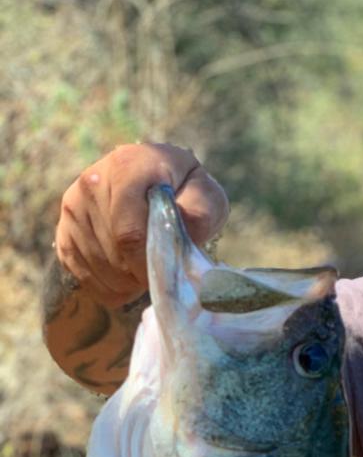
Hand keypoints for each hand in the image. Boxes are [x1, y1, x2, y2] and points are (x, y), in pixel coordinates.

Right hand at [54, 142, 228, 306]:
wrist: (154, 180)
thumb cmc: (184, 192)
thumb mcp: (204, 194)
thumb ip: (200, 211)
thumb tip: (184, 227)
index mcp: (126, 168)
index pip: (129, 233)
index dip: (147, 264)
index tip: (164, 273)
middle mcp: (90, 183)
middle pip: (113, 254)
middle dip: (140, 274)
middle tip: (159, 270)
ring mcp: (72, 207)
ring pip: (99, 268)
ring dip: (126, 282)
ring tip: (145, 268)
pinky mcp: (63, 230)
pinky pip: (83, 276)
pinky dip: (109, 288)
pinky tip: (127, 276)